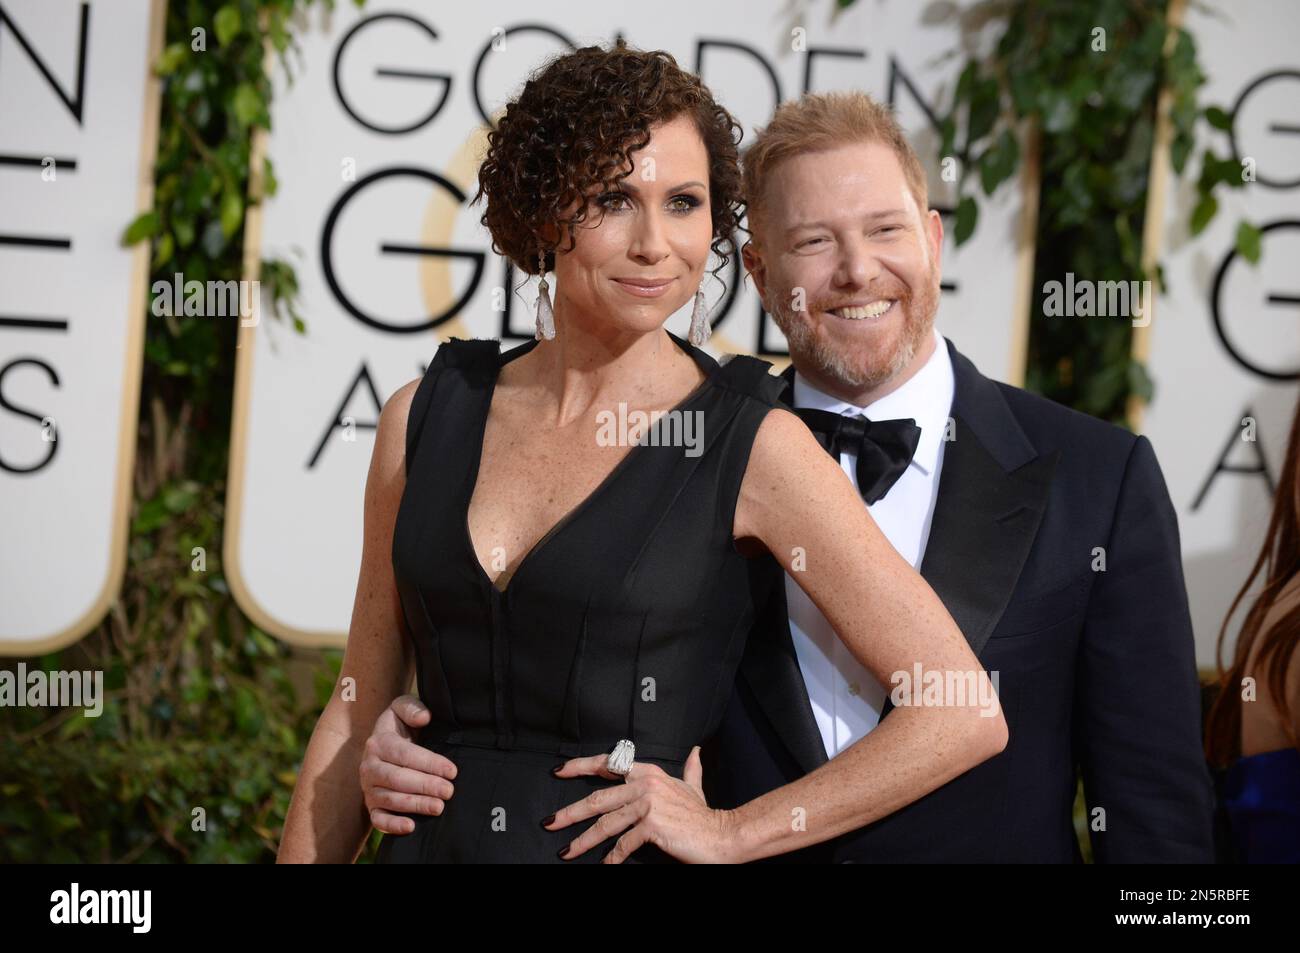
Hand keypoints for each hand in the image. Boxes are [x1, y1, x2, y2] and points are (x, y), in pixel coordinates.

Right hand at [360, 694, 457, 833]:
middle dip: (426, 786)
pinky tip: (411, 827)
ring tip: (439, 807)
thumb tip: (424, 717)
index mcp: (378, 742)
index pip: (405, 754)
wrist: (385, 744)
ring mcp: (369, 788)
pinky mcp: (371, 806)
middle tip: (449, 791)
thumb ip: (412, 708)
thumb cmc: (400, 726)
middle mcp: (369, 767)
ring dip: (415, 805)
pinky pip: (378, 819)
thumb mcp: (403, 708)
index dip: (429, 763)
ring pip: (390, 800)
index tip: (452, 771)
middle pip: (398, 779)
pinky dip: (392, 825)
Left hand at [544, 746, 743, 862]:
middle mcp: (645, 784)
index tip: (558, 772)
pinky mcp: (652, 826)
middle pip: (597, 798)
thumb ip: (691, 768)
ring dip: (582, 841)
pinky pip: (623, 844)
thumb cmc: (703, 815)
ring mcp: (648, 804)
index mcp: (648, 772)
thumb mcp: (693, 787)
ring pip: (605, 824)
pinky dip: (611, 858)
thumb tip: (695, 751)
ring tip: (566, 851)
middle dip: (569, 813)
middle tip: (549, 823)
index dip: (579, 766)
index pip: (607, 764)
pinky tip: (603, 867)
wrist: (721, 835)